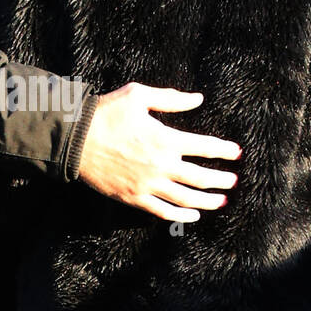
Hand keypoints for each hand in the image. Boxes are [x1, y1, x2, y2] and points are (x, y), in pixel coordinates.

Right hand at [77, 84, 240, 222]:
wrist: (75, 139)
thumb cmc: (106, 113)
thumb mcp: (138, 95)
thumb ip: (171, 98)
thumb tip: (198, 98)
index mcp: (166, 139)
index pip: (205, 147)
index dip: (224, 150)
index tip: (236, 152)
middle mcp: (161, 165)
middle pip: (201, 177)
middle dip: (221, 179)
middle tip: (233, 180)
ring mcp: (148, 185)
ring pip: (186, 199)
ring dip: (208, 201)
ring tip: (221, 201)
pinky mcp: (134, 198)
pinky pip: (163, 212)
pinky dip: (180, 216)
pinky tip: (192, 216)